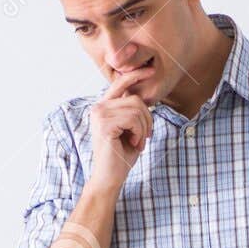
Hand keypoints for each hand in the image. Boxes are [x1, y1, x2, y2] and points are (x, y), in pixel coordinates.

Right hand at [88, 68, 152, 186]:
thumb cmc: (121, 154)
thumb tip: (143, 93)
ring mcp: (99, 115)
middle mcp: (98, 108)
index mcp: (103, 107)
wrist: (109, 178)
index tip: (150, 69)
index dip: (135, 74)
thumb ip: (132, 110)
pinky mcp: (104, 125)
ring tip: (138, 141)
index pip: (119, 83)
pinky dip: (140, 132)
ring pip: (137, 109)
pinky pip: (134, 119)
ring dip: (144, 127)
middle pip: (136, 99)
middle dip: (147, 118)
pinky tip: (133, 144)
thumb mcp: (130, 128)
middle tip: (144, 136)